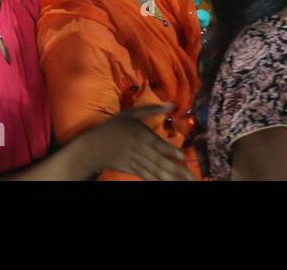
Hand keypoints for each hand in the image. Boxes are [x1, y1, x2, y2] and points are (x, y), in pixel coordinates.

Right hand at [70, 104, 194, 180]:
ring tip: (186, 182)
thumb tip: (171, 104)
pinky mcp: (134, 171)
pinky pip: (149, 177)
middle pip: (159, 161)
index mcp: (140, 135)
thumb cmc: (113, 128)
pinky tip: (170, 183)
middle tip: (192, 177)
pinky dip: (159, 181)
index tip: (182, 156)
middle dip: (176, 171)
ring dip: (171, 178)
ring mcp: (137, 163)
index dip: (169, 151)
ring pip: (156, 172)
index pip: (156, 144)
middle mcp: (140, 150)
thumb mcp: (130, 114)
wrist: (94, 148)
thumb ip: (150, 109)